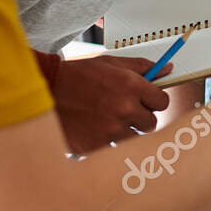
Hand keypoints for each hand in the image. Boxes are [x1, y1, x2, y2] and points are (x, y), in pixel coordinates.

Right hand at [52, 55, 172, 154]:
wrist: (44, 92)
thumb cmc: (77, 76)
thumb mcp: (110, 63)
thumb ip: (142, 67)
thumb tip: (167, 69)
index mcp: (131, 86)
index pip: (162, 102)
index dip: (154, 101)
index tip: (147, 101)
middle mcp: (124, 109)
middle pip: (151, 123)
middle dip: (141, 117)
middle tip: (124, 110)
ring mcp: (111, 130)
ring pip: (133, 137)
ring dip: (124, 130)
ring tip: (105, 118)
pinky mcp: (97, 146)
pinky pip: (113, 147)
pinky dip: (106, 140)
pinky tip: (94, 128)